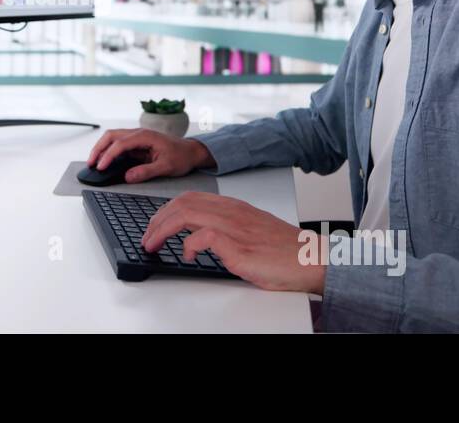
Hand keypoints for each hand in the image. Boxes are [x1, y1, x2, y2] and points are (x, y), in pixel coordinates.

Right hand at [85, 128, 213, 183]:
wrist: (191, 152)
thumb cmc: (181, 157)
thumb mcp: (166, 167)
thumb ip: (146, 171)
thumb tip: (128, 177)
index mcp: (145, 136)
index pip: (120, 143)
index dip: (108, 155)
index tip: (101, 167)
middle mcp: (138, 133)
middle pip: (111, 136)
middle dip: (98, 149)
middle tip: (91, 164)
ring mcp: (136, 137)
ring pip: (112, 138)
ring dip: (101, 148)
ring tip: (93, 163)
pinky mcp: (136, 143)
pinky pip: (118, 144)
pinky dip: (108, 151)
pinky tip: (104, 161)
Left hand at [141, 192, 325, 293]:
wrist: (311, 260)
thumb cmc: (284, 251)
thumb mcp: (251, 231)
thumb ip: (229, 229)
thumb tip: (202, 238)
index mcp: (234, 207)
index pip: (190, 198)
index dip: (166, 210)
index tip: (155, 226)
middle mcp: (232, 212)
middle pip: (182, 203)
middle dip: (157, 220)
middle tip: (147, 238)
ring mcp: (235, 227)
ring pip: (186, 214)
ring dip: (162, 230)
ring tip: (154, 245)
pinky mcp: (239, 247)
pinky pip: (203, 236)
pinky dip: (189, 245)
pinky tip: (188, 255)